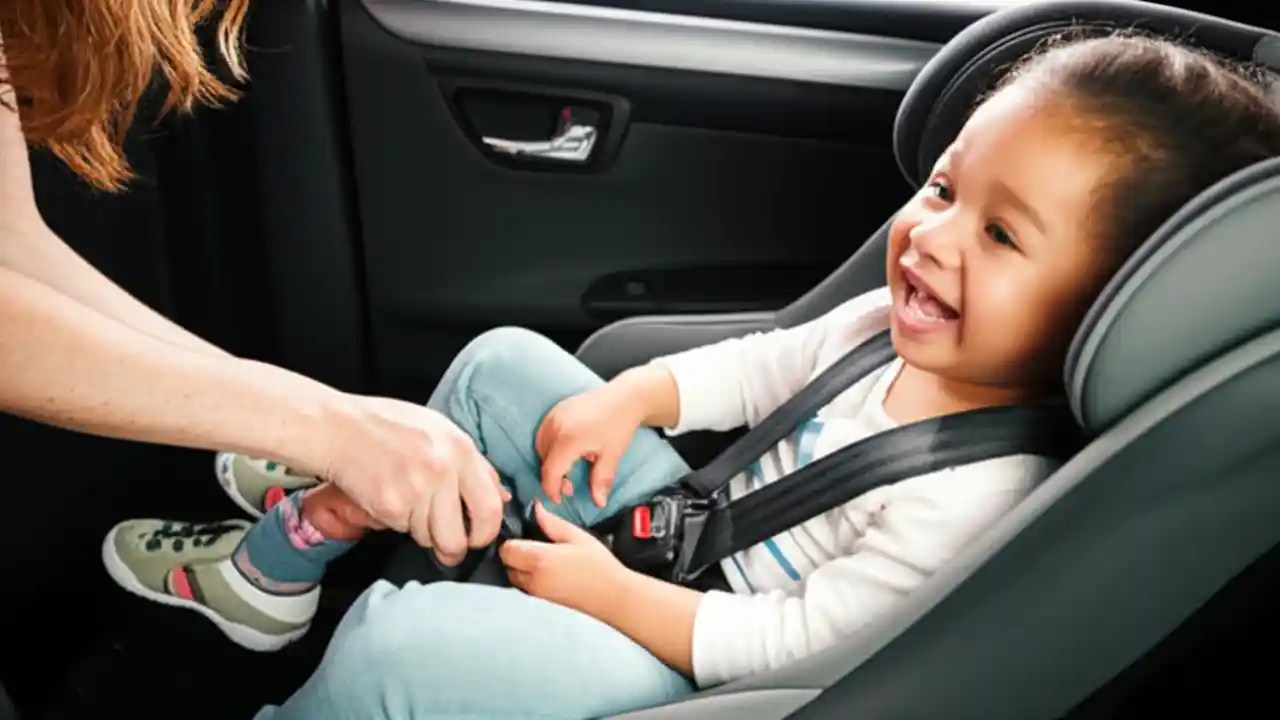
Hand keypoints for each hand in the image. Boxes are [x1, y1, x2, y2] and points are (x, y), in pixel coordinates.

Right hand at [317, 395, 509, 565]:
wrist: (339, 428)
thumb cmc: (389, 427)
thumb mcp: (440, 431)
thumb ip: (474, 464)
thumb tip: (501, 495)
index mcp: (460, 450)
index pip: (490, 507)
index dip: (486, 531)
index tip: (478, 537)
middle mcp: (442, 471)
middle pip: (459, 537)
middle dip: (454, 550)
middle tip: (449, 548)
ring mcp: (415, 490)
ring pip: (430, 538)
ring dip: (422, 532)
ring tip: (410, 505)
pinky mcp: (389, 506)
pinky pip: (403, 530)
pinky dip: (397, 522)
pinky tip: (390, 497)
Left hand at [499, 501, 631, 616]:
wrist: (612, 596)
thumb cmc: (598, 565)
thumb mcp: (577, 537)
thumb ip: (552, 523)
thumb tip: (535, 509)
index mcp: (539, 559)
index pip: (506, 550)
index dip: (512, 540)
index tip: (524, 533)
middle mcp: (532, 578)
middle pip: (506, 564)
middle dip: (513, 553)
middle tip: (532, 544)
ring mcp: (536, 593)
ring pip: (513, 577)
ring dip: (519, 567)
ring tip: (540, 557)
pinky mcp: (542, 601)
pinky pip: (524, 586)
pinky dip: (527, 577)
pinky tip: (546, 570)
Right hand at [535, 384, 643, 506]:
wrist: (625, 397)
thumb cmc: (619, 424)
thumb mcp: (612, 455)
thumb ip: (601, 480)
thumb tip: (598, 502)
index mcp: (569, 439)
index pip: (551, 471)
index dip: (551, 489)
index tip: (559, 499)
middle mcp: (556, 426)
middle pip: (544, 460)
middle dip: (553, 477)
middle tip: (570, 486)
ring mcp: (554, 415)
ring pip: (541, 446)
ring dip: (550, 461)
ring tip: (569, 468)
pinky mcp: (557, 409)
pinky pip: (544, 433)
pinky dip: (550, 446)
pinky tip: (566, 452)